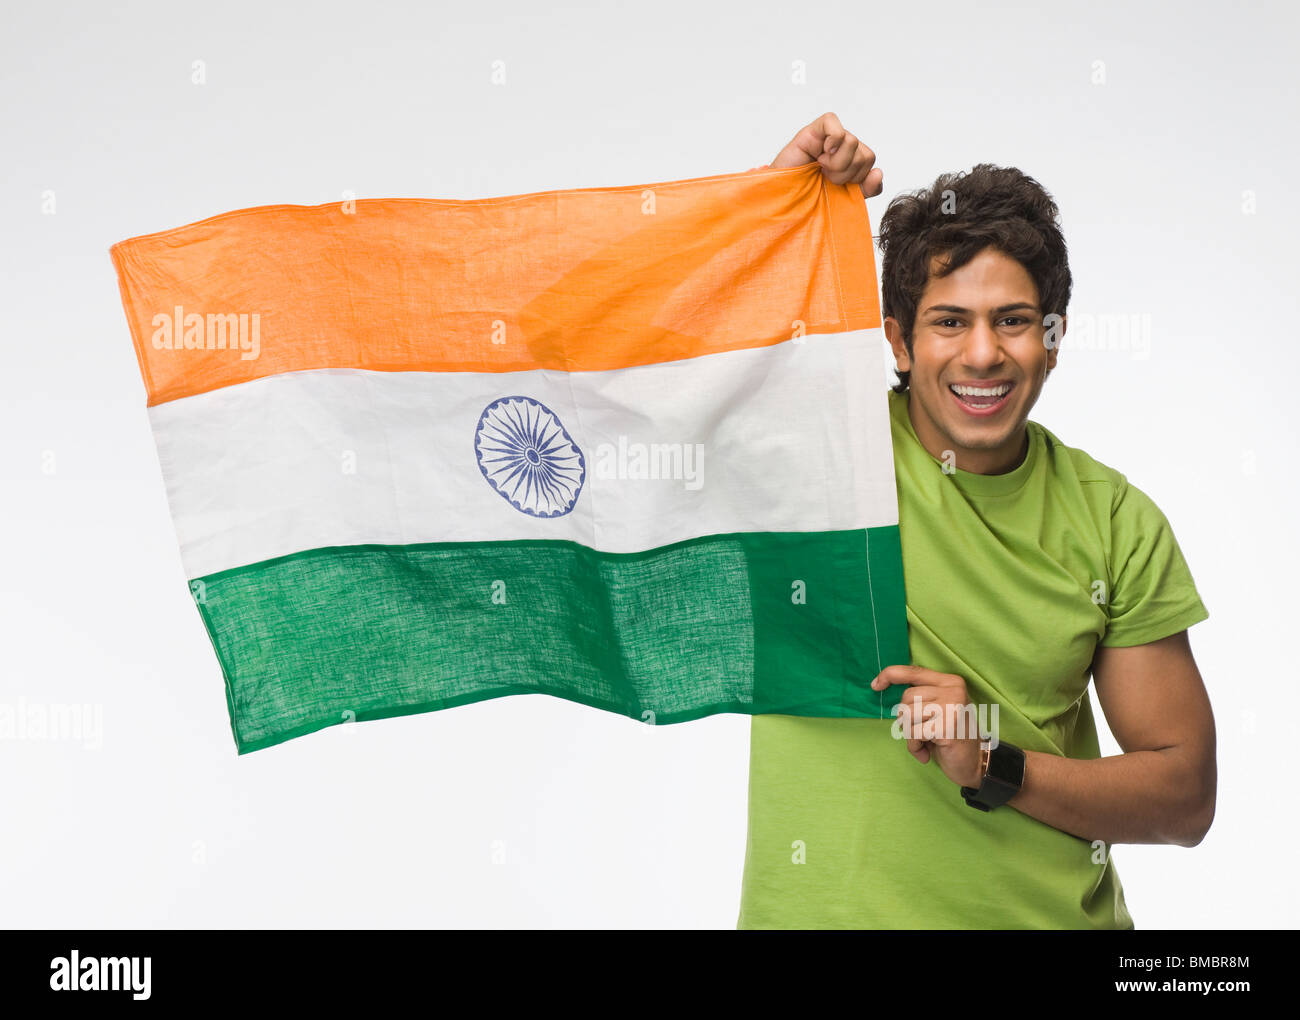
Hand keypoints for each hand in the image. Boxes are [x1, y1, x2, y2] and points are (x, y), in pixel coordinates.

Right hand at [770, 112, 882, 197]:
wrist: (784, 202)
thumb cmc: (809, 197)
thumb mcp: (844, 197)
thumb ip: (866, 189)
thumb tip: (878, 172)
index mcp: (850, 160)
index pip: (869, 161)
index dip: (858, 178)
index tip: (838, 185)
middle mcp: (841, 146)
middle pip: (865, 153)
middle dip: (847, 173)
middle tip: (826, 177)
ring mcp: (828, 137)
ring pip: (852, 141)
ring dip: (836, 163)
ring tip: (820, 168)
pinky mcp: (813, 131)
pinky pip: (833, 124)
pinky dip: (832, 140)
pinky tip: (821, 154)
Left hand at [871, 665, 984, 787]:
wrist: (973, 764)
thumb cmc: (950, 736)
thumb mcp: (938, 709)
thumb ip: (920, 695)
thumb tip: (881, 684)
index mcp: (950, 682)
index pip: (914, 671)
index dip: (890, 675)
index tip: (875, 685)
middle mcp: (953, 690)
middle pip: (906, 697)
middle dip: (906, 719)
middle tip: (922, 733)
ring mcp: (951, 707)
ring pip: (907, 715)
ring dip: (910, 734)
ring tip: (926, 742)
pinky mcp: (946, 727)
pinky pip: (913, 733)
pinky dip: (915, 747)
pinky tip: (927, 753)